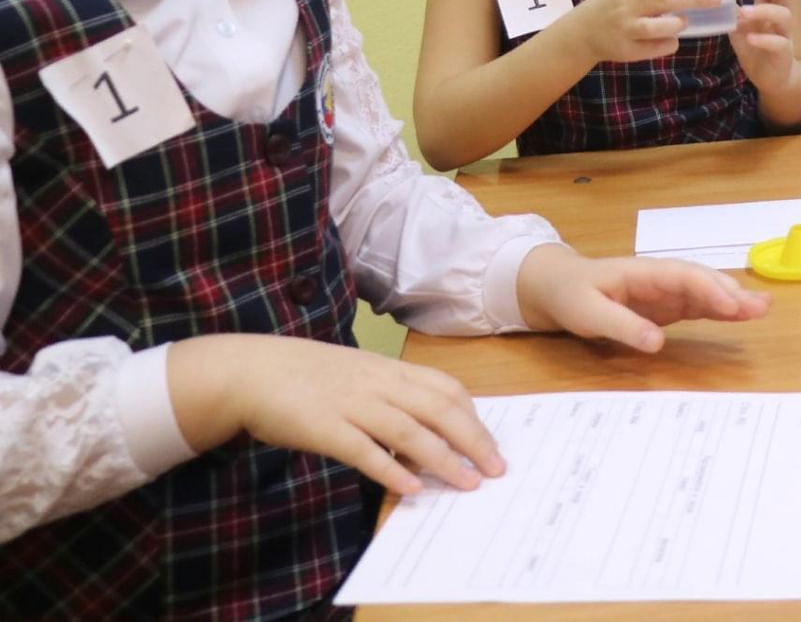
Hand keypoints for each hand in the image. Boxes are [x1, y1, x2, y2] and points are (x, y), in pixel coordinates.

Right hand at [166, 334, 502, 497]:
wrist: (250, 370)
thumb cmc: (305, 375)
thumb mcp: (356, 375)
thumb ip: (388, 397)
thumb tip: (420, 436)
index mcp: (388, 368)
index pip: (445, 388)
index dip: (472, 415)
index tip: (489, 440)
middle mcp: (377, 383)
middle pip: (439, 409)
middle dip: (473, 440)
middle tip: (496, 467)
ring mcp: (351, 404)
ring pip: (409, 431)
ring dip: (443, 459)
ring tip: (467, 482)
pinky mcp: (323, 427)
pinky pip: (364, 451)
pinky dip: (390, 470)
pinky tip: (411, 487)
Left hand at [515, 245, 769, 352]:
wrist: (555, 288)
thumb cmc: (569, 296)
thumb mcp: (586, 313)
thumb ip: (621, 325)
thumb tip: (658, 342)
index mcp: (641, 272)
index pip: (683, 277)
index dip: (709, 290)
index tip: (733, 306)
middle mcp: (659, 278)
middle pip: (701, 280)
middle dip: (731, 293)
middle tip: (761, 308)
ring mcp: (664, 291)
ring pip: (704, 292)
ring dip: (732, 299)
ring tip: (762, 309)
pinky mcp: (665, 306)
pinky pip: (697, 305)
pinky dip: (719, 309)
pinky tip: (740, 315)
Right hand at [564, 0, 717, 64]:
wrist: (581, 34)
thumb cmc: (610, 7)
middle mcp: (624, 8)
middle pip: (661, 2)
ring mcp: (625, 30)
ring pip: (655, 27)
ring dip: (675, 24)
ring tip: (684, 21)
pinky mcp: (626, 50)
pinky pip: (653, 48)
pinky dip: (667, 44)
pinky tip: (672, 40)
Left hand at [729, 0, 800, 93]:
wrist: (771, 78)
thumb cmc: (755, 47)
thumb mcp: (739, 27)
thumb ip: (731, 12)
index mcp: (771, 6)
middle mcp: (781, 16)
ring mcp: (785, 34)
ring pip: (784, 15)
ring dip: (763, 11)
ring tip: (743, 13)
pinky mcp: (784, 53)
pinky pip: (780, 43)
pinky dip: (765, 39)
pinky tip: (750, 38)